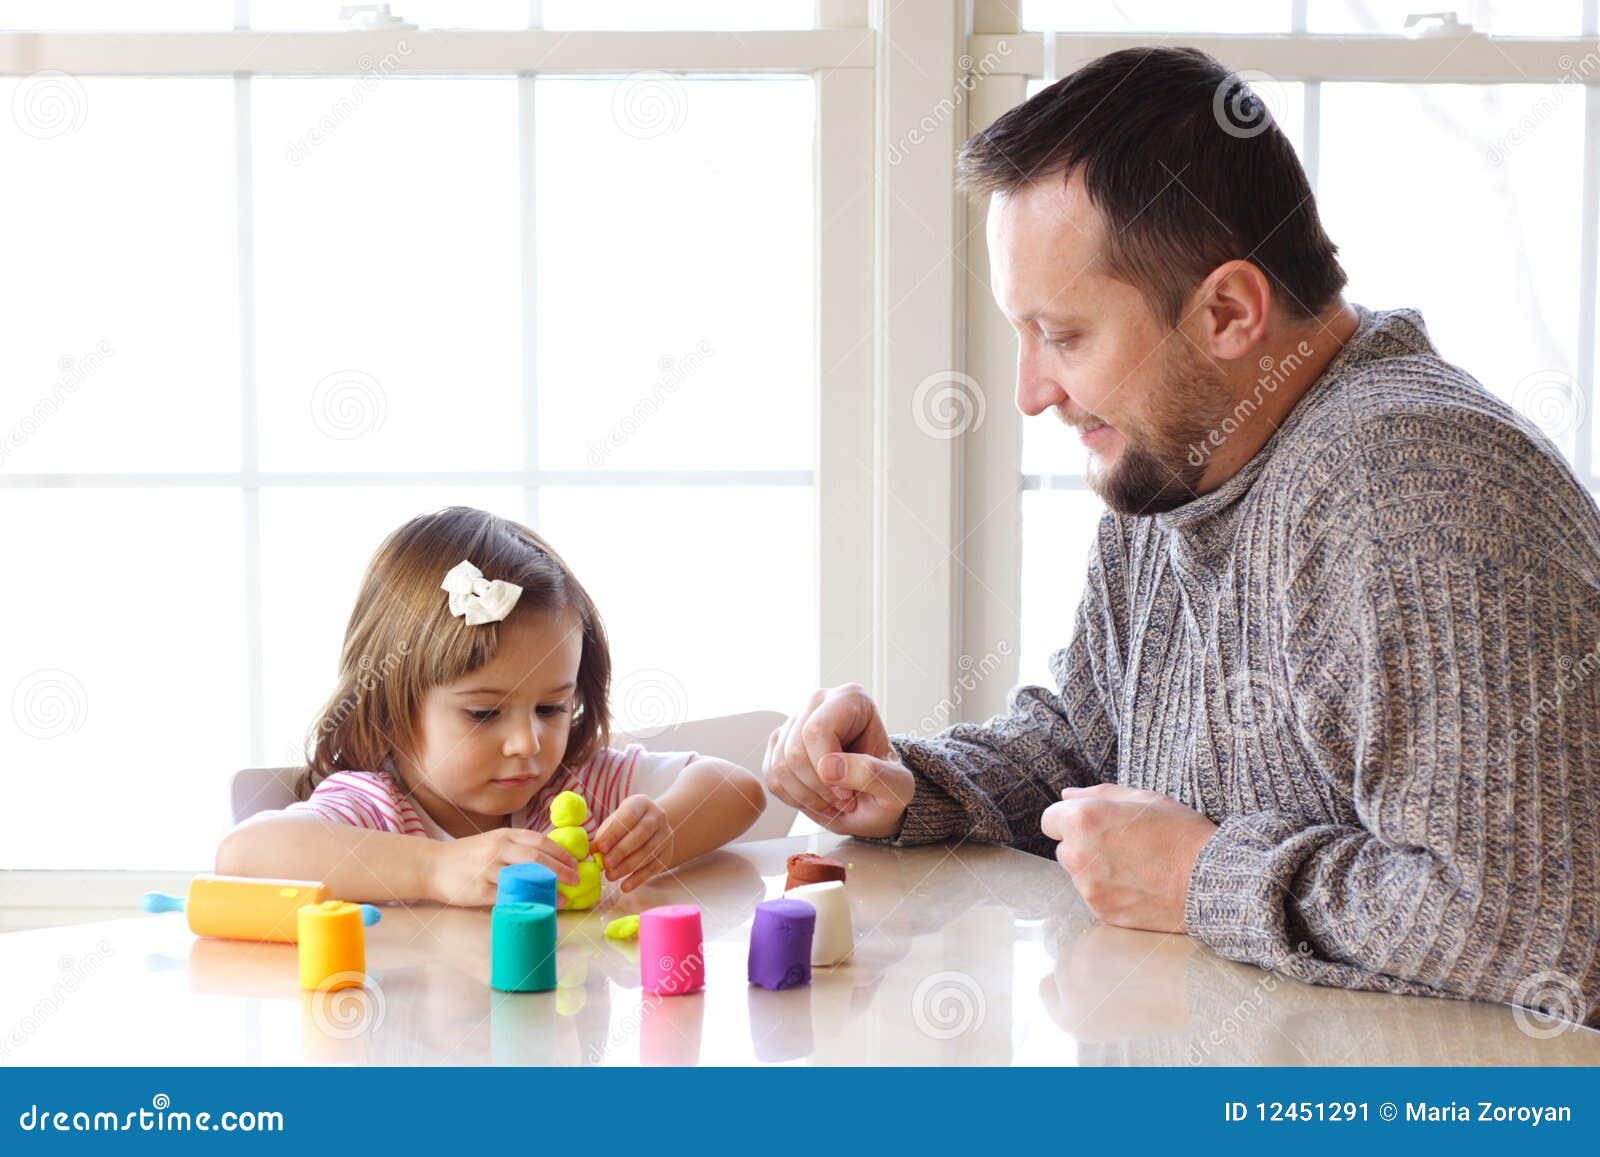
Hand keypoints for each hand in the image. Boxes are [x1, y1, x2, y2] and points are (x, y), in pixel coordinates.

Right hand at [425, 827, 578, 907]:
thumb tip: (550, 858)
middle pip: (536, 857)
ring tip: (563, 896)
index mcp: (504, 836)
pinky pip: (506, 896)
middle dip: (560, 868)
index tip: (576, 862)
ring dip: (547, 886)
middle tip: (576, 879)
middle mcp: (498, 849)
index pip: (539, 840)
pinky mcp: (479, 890)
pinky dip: (524, 901)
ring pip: (523, 875)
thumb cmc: (468, 855)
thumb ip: (517, 847)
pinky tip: (535, 907)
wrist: (433, 865)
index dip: (560, 851)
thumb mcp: (493, 842)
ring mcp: (488, 869)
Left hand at [593, 795, 672, 892]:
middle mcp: (658, 816)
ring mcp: (666, 834)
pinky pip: (654, 867)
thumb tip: (591, 852)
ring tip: (611, 876)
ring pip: (648, 852)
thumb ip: (604, 835)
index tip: (600, 847)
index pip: (629, 815)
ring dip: (628, 867)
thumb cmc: (626, 823)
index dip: (614, 832)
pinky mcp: (668, 852)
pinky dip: (639, 878)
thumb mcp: (615, 821)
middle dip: (621, 851)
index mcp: (641, 803)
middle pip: (641, 834)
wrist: (654, 824)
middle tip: (606, 864)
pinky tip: (625, 886)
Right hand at [763, 683, 914, 838]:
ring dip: (806, 796)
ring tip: (833, 802)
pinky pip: (772, 777)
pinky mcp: (780, 745)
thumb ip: (871, 774)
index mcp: (851, 698)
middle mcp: (819, 702)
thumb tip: (827, 767)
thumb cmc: (888, 789)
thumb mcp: (897, 787)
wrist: (874, 800)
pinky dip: (794, 798)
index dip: (828, 769)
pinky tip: (817, 800)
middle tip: (843, 801)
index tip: (847, 792)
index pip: (818, 730)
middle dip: (818, 787)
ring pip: (781, 765)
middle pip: (795, 749)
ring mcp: (795, 722)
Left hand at [1040, 784, 1217, 932]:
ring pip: (1080, 875)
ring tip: (1136, 865)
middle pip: (1065, 849)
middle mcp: (1077, 855)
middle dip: (1085, 845)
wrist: (1208, 880)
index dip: (1070, 819)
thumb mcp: (1141, 799)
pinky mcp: (1101, 912)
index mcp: (1082, 820)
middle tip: (1124, 844)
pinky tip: (1139, 884)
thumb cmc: (1179, 832)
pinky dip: (1110, 892)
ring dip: (1096, 870)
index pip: (1049, 820)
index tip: (1093, 824)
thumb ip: (1096, 794)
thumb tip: (1067, 796)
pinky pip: (1096, 897)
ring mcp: (1088, 887)